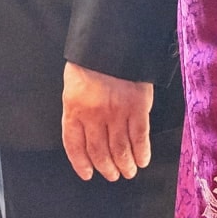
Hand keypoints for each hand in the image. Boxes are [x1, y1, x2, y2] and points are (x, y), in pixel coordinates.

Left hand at [60, 62, 154, 181]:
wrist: (112, 42)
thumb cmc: (91, 62)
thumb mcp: (74, 86)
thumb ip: (77, 110)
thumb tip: (84, 136)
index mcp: (74, 109)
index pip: (74, 145)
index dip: (81, 163)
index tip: (88, 174)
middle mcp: (93, 116)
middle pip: (99, 152)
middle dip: (107, 168)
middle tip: (113, 175)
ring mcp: (116, 113)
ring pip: (120, 149)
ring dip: (125, 165)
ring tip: (128, 172)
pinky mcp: (137, 108)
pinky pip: (139, 138)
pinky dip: (141, 153)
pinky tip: (142, 161)